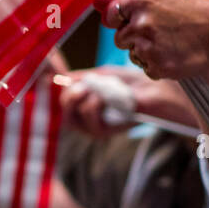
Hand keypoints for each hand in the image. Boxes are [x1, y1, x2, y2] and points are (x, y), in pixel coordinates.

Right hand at [59, 66, 198, 132]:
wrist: (157, 93)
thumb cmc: (133, 83)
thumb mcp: (103, 75)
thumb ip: (80, 78)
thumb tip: (57, 78)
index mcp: (83, 103)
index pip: (59, 97)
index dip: (54, 87)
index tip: (52, 75)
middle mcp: (85, 118)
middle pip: (61, 108)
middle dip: (70, 92)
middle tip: (88, 84)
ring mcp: (92, 126)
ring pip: (71, 113)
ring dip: (87, 96)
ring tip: (105, 91)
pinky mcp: (103, 132)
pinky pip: (88, 115)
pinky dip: (97, 102)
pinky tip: (110, 99)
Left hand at [97, 0, 208, 80]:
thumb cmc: (196, 12)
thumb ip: (135, 4)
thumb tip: (98, 5)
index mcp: (142, 0)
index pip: (113, 13)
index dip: (120, 20)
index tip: (129, 22)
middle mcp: (141, 22)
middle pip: (119, 38)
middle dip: (133, 38)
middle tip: (157, 35)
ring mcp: (147, 46)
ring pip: (132, 54)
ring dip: (145, 52)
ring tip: (170, 44)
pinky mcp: (156, 66)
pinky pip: (146, 68)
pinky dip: (157, 65)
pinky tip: (174, 55)